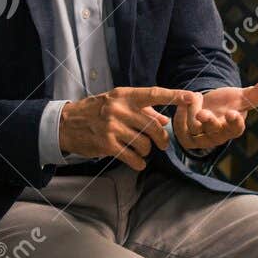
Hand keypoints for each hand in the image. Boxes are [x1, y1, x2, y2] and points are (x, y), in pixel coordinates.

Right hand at [58, 87, 198, 169]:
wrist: (66, 124)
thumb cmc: (94, 111)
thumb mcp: (116, 103)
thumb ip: (142, 110)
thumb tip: (164, 120)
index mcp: (123, 96)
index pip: (154, 94)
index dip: (174, 96)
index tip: (192, 97)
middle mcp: (119, 110)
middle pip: (152, 126)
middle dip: (161, 138)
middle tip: (162, 144)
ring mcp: (112, 127)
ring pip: (144, 143)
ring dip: (147, 150)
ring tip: (142, 151)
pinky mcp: (106, 144)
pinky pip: (132, 156)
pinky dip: (139, 162)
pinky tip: (138, 162)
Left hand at [173, 76, 257, 151]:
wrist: (208, 107)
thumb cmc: (230, 103)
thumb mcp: (245, 96)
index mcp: (233, 127)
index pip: (236, 128)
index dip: (234, 122)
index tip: (232, 113)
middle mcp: (218, 135)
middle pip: (213, 132)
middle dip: (208, 122)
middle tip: (203, 114)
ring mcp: (201, 137)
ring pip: (194, 130)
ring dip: (190, 114)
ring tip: (193, 97)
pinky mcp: (187, 136)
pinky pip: (180, 130)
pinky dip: (179, 116)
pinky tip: (182, 103)